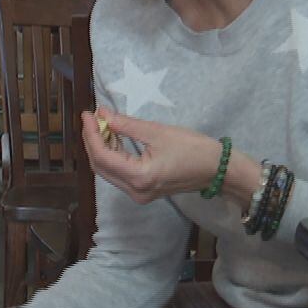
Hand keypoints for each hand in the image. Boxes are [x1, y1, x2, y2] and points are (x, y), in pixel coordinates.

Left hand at [84, 103, 260, 208]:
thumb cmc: (194, 149)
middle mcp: (134, 191)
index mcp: (139, 177)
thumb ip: (126, 125)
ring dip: (102, 148)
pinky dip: (113, 156)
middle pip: (100, 166)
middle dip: (92, 140)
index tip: (88, 113)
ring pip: (108, 171)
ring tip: (102, 124)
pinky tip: (113, 138)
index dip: (91, 133)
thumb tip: (102, 114)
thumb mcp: (158, 132)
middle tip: (92, 117)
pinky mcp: (143, 191)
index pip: (102, 156)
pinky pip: (119, 173)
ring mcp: (138, 194)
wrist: (218, 169)